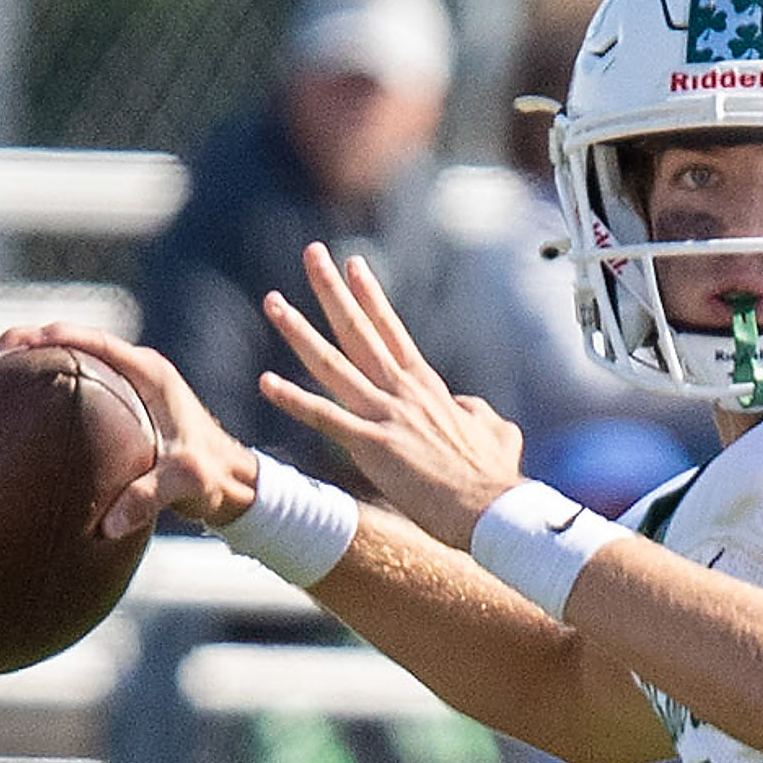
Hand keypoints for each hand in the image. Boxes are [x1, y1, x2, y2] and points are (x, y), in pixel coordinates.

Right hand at [3, 321, 255, 538]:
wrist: (235, 483)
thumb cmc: (213, 479)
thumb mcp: (184, 485)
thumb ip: (149, 499)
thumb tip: (108, 526)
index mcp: (149, 372)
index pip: (90, 340)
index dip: (49, 338)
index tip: (10, 346)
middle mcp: (138, 368)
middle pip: (73, 339)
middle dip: (27, 340)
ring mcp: (131, 382)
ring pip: (74, 356)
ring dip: (34, 357)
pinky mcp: (126, 400)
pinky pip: (80, 379)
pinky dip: (49, 381)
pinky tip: (20, 400)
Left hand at [260, 240, 522, 549]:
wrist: (492, 509)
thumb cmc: (495, 477)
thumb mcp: (497, 432)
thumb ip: (477, 411)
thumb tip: (466, 405)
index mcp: (427, 388)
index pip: (392, 331)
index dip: (370, 296)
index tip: (353, 265)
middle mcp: (402, 391)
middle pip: (358, 330)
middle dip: (332, 289)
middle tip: (311, 254)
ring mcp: (385, 415)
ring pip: (332, 364)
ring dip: (299, 331)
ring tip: (273, 302)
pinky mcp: (373, 446)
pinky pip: (324, 418)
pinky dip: (293, 400)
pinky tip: (265, 382)